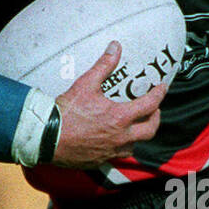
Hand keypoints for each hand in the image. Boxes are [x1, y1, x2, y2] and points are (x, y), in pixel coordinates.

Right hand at [52, 42, 165, 168]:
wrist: (47, 137)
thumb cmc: (66, 112)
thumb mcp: (86, 84)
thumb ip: (104, 66)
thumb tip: (115, 47)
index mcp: (120, 117)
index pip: (150, 105)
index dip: (159, 94)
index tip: (162, 88)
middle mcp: (121, 137)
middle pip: (150, 129)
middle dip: (155, 118)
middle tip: (153, 109)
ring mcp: (112, 151)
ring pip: (136, 145)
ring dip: (139, 134)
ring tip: (135, 125)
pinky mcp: (101, 161)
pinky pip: (119, 155)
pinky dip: (123, 146)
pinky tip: (116, 140)